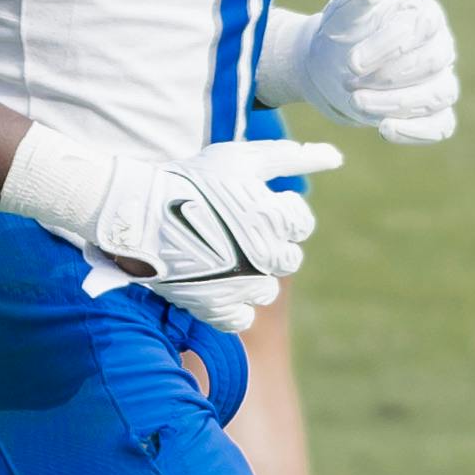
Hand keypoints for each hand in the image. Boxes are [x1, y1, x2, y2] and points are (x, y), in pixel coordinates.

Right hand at [3, 125, 340, 329]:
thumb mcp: (243, 159)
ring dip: (251, 273)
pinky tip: (213, 280)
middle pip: (288, 258)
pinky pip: (241, 317)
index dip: (278, 209)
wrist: (138, 213)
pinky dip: (231, 303)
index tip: (250, 202)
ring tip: (220, 253)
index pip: (301, 223)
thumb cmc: (192, 180)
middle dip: (266, 242)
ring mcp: (240, 287)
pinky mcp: (216, 309)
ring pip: (267, 289)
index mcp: (274, 219)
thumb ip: (292, 158)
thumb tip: (337, 157)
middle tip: (233, 229)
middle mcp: (263, 257)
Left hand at [264, 0, 458, 145]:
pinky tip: (385, 130)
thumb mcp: (341, 14)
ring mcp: (441, 80)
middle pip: (432, 62)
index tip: (353, 62)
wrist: (333, 67)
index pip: (420, 26)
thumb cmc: (343, 34)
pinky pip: (440, 126)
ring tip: (358, 104)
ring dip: (398, 104)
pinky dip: (416, 131)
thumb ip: (353, 1)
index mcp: (423, 14)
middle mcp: (440, 46)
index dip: (389, 46)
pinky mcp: (435, 113)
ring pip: (439, 95)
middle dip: (389, 77)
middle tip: (350, 87)